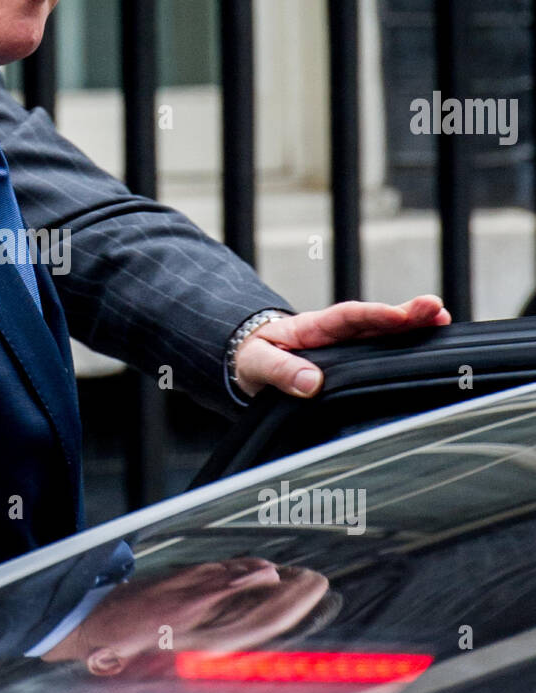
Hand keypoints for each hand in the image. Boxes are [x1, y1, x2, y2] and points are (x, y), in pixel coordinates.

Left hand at [234, 294, 450, 398]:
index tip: (398, 316)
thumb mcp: (256, 363)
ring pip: (385, 334)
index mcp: (312, 328)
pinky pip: (381, 351)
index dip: (373, 316)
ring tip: (443, 321)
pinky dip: (405, 347)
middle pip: (375, 321)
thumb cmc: (253, 358)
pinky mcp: (352, 360)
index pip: (347, 317)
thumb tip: (311, 383)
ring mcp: (347, 346)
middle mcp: (335, 333)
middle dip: (406, 314)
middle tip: (436, 309)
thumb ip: (280, 371)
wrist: (249, 362)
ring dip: (413, 327)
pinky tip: (430, 346)